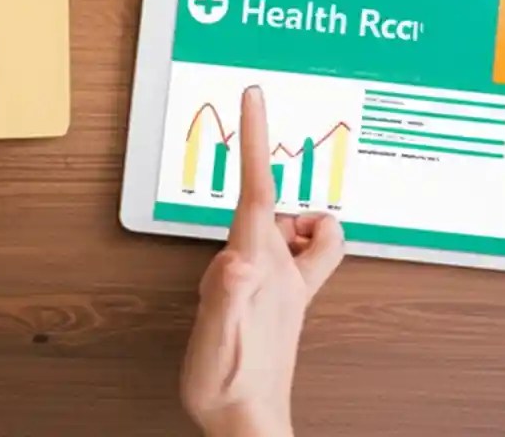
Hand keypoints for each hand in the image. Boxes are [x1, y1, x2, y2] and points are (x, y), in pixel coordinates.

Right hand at [181, 87, 344, 436]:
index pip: (258, 190)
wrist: (247, 421)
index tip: (255, 100)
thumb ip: (227, 295)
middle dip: (256, 173)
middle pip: (270, 201)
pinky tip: (252, 265)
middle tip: (242, 147)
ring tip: (240, 242)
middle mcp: (278, 269)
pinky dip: (277, 243)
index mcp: (259, 267)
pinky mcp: (283, 299)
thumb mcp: (215, 339)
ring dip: (268, 216)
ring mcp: (283, 283)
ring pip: (285, 225)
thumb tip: (235, 257)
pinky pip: (290, 254)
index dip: (255, 140)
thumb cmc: (228, 384)